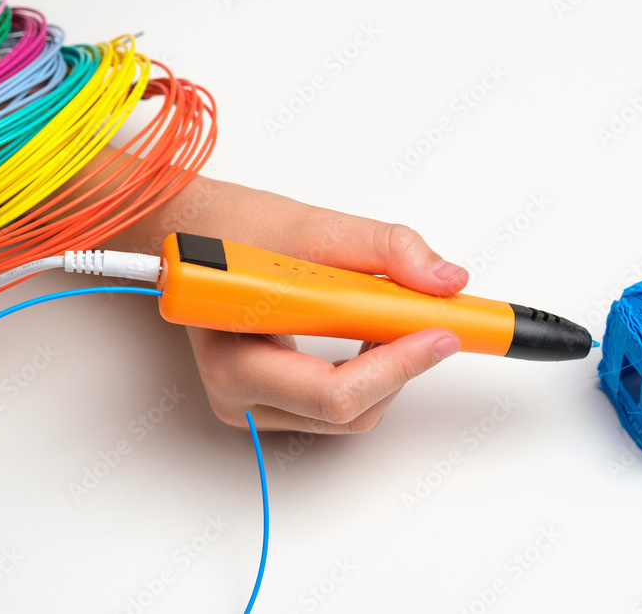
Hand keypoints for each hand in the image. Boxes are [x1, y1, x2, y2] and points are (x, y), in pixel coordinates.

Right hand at [112, 177, 468, 432]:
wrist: (194, 236)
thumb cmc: (236, 229)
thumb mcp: (316, 226)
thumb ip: (388, 249)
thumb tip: (447, 280)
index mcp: (237, 359)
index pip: (334, 390)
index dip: (397, 364)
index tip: (442, 331)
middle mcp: (238, 396)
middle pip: (350, 410)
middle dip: (399, 366)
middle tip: (429, 318)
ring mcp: (252, 405)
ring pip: (351, 415)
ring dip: (387, 368)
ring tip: (387, 315)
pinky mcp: (268, 403)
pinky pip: (340, 406)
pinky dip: (371, 372)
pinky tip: (368, 332)